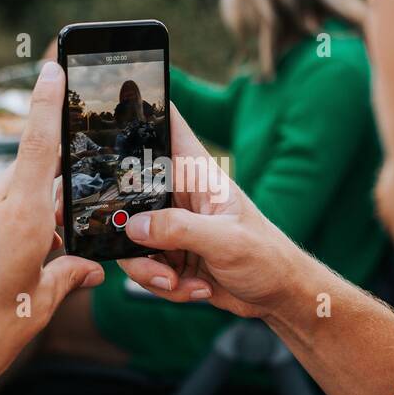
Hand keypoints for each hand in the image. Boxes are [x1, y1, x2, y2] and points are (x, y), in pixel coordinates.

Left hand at [0, 60, 102, 391]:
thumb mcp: (39, 308)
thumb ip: (67, 277)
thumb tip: (91, 268)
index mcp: (20, 220)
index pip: (38, 147)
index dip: (46, 104)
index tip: (50, 69)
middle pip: (17, 187)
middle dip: (35, 208)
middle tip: (45, 250)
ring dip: (1, 233)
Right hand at [114, 106, 311, 319]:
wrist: (279, 296)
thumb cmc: (267, 257)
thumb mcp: (226, 241)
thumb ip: (179, 229)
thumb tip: (134, 226)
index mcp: (198, 175)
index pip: (168, 126)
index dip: (141, 108)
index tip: (114, 98)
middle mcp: (180, 195)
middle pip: (129, 193)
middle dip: (127, 231)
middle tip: (137, 250)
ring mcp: (173, 226)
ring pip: (132, 239)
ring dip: (149, 270)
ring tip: (177, 281)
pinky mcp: (171, 254)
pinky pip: (145, 267)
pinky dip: (163, 286)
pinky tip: (194, 289)